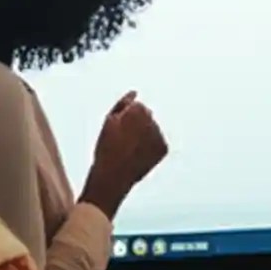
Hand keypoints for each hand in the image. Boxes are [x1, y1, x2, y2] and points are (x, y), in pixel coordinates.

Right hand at [82, 92, 167, 217]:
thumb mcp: (108, 121)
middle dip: (138, 124)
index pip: (136, 106)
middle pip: (147, 116)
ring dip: (145, 136)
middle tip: (123, 141)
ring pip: (152, 130)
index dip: (125, 118)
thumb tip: (134, 93)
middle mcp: (153, 120)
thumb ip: (123, 103)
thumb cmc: (106, 148)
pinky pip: (158, 143)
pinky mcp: (164, 148)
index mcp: (138, 110)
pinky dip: (151, 147)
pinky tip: (138, 156)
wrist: (112, 175)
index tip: (117, 130)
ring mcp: (159, 134)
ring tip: (130, 150)